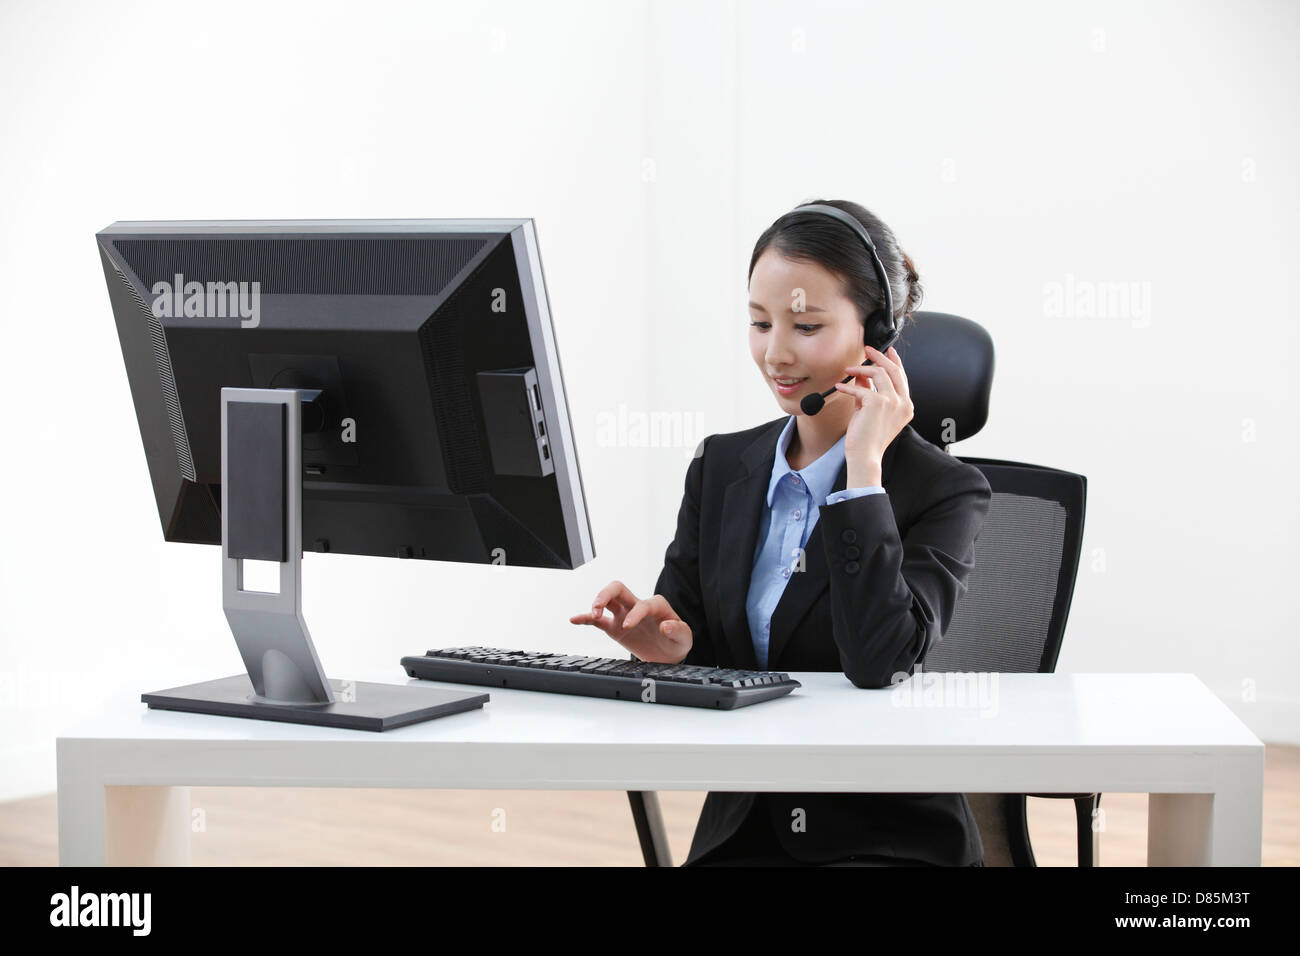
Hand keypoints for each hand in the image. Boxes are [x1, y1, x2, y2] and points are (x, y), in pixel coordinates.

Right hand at [569, 580, 692, 663]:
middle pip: (618, 589)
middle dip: (606, 593)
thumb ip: (678, 630)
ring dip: (597, 603)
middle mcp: (637, 606)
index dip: (635, 613)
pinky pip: (598, 621)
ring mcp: (624, 615)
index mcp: (655, 606)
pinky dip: (585, 618)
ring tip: (592, 614)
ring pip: (606, 600)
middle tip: (598, 607)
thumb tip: (665, 625)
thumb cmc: (676, 642)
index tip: (628, 626)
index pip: (642, 604)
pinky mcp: (615, 628)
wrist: (668, 654)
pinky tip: (574, 619)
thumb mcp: (685, 638)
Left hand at [834, 345, 913, 478]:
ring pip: (879, 373)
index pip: (902, 377)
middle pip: (894, 370)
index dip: (894, 361)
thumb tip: (862, 374)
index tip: (887, 351)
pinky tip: (840, 387)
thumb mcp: (870, 410)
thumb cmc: (867, 438)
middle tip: (868, 349)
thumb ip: (869, 392)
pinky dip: (848, 386)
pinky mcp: (878, 403)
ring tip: (848, 370)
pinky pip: (861, 387)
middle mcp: (903, 403)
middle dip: (880, 356)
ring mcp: (893, 402)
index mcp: (906, 406)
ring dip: (861, 368)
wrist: (865, 456)